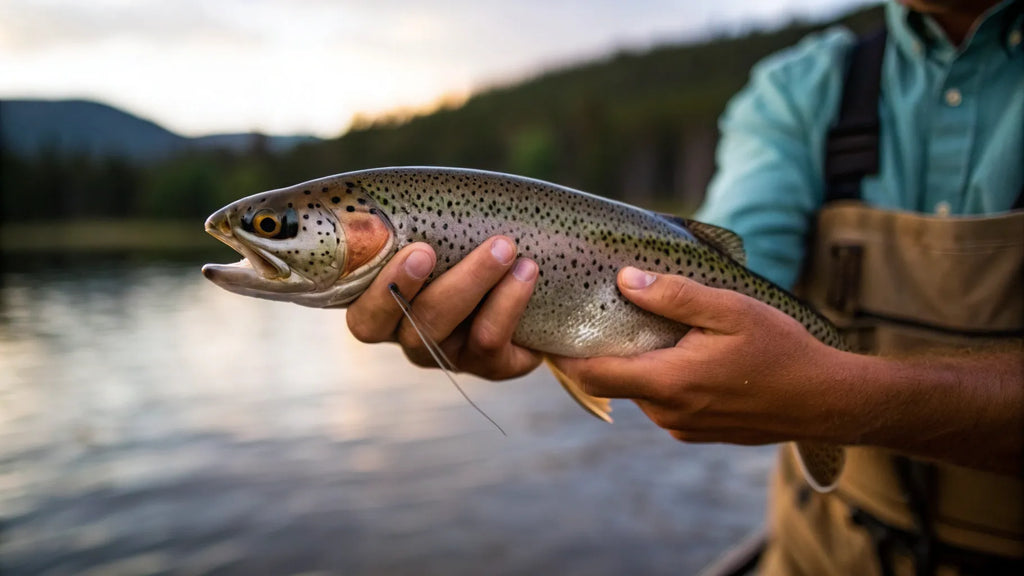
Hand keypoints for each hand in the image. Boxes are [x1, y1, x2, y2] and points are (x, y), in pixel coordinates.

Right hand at [345, 236, 542, 379]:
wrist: (537, 289)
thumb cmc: (466, 247)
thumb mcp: (439, 236)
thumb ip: (419, 225)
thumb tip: (398, 193)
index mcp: (387, 312)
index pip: (364, 317)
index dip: (382, 290)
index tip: (415, 250)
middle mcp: (413, 339)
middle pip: (412, 323)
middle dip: (429, 284)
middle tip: (439, 248)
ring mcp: (451, 356)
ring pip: (448, 330)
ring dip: (474, 283)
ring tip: (505, 248)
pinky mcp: (490, 366)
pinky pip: (490, 341)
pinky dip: (509, 302)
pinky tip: (527, 272)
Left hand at [551, 267, 849, 444]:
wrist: (826, 401)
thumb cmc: (781, 350)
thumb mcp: (730, 310)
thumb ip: (675, 296)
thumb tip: (625, 280)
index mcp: (669, 382)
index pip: (593, 375)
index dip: (564, 357)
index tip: (546, 333)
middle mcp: (668, 412)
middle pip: (614, 380)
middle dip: (605, 350)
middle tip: (602, 313)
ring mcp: (682, 427)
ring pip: (640, 390)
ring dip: (640, 364)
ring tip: (653, 328)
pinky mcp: (696, 432)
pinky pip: (663, 403)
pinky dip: (662, 379)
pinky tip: (684, 354)